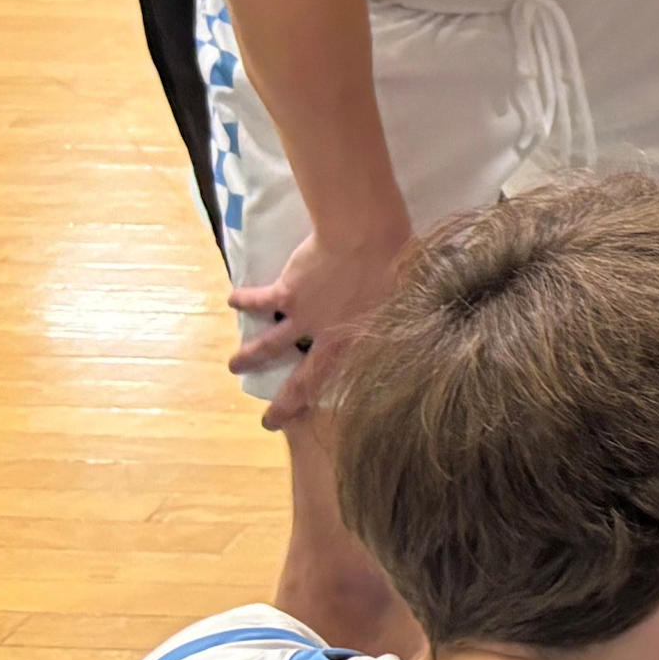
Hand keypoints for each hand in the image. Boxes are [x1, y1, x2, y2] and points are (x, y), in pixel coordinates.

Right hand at [227, 220, 412, 426]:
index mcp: (360, 342)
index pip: (345, 382)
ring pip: (270, 344)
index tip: (320, 419)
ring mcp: (305, 316)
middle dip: (285, 402)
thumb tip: (426, 328)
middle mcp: (329, 336)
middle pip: (302, 379)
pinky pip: (259, 300)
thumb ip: (406, 320)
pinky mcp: (289, 292)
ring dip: (250, 356)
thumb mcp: (410, 302)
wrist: (368, 237)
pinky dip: (244, 300)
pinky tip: (232, 300)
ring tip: (234, 365)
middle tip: (268, 422)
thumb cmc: (399, 264)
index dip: (333, 403)